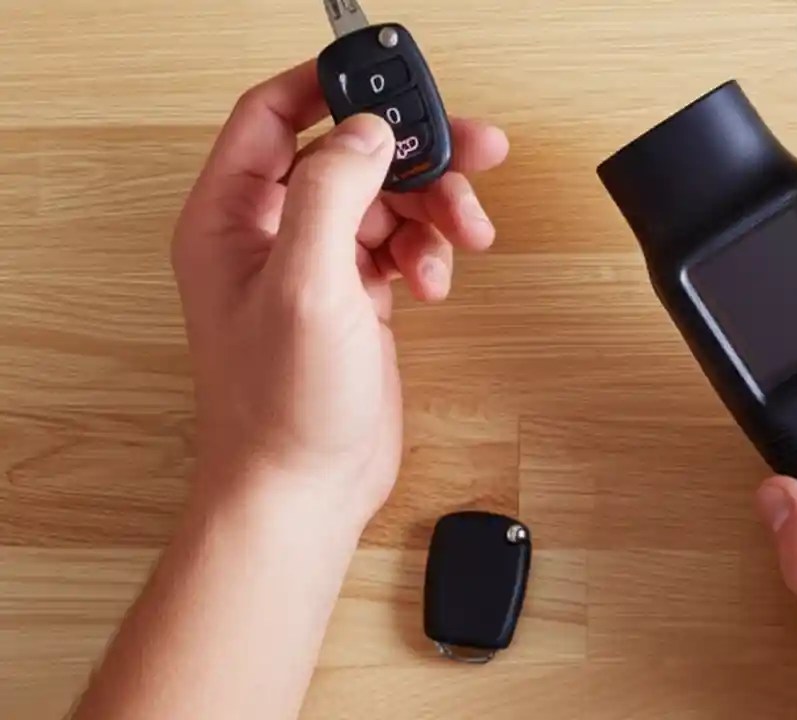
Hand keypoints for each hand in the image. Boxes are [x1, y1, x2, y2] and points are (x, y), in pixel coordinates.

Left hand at [171, 60, 508, 531]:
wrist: (304, 490)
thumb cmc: (281, 408)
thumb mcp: (306, 286)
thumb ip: (333, 193)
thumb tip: (366, 131)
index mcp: (231, 218)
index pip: (272, 116)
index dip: (328, 87)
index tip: (387, 78)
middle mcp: (270, 234)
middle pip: (350, 155)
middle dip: (414, 153)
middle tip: (473, 149)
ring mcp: (315, 267)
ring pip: (385, 200)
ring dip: (434, 208)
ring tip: (466, 232)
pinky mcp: (354, 299)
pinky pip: (400, 245)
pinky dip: (430, 252)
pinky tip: (437, 279)